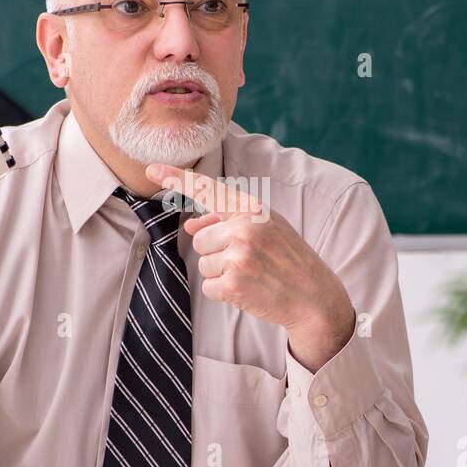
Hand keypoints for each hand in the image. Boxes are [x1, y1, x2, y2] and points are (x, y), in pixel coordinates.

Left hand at [146, 163, 354, 371]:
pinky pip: (209, 286)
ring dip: (220, 273)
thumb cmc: (288, 259)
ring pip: (203, 263)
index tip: (151, 169)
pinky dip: (224, 293)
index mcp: (253, 210)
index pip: (208, 190)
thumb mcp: (266, 229)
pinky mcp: (233, 283)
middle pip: (199, 239)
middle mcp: (244, 228)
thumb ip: (228, 221)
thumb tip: (189, 225)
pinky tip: (248, 290)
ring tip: (251, 275)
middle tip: (248, 261)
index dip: (176, 178)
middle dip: (215, 252)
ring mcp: (239, 256)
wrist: (314, 296)